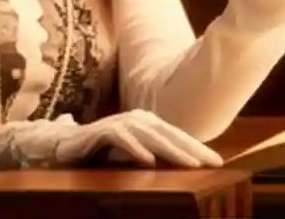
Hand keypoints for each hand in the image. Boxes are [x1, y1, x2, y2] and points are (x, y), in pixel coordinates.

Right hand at [14, 110, 223, 168]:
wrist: (65, 145)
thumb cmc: (104, 152)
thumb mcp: (135, 154)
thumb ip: (156, 155)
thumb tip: (186, 167)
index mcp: (148, 123)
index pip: (178, 136)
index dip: (199, 148)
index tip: (219, 163)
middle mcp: (137, 118)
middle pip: (170, 134)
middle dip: (193, 149)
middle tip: (213, 164)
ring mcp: (120, 123)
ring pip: (151, 137)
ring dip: (172, 151)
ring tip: (190, 165)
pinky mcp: (101, 131)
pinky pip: (121, 139)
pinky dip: (135, 150)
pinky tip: (148, 162)